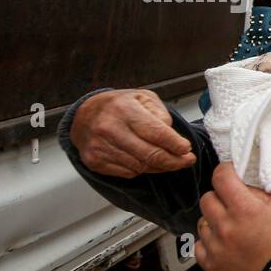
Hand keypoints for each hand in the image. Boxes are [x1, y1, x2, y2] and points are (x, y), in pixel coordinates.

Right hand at [70, 89, 196, 177]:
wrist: (83, 116)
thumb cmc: (118, 106)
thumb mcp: (143, 98)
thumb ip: (161, 114)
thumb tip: (173, 137)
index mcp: (124, 109)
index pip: (157, 133)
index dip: (176, 145)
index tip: (187, 149)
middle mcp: (109, 128)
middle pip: (151, 155)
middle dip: (174, 161)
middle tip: (186, 161)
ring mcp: (100, 147)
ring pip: (141, 167)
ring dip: (159, 167)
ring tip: (167, 160)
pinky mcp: (95, 161)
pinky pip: (128, 173)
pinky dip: (141, 169)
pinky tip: (145, 160)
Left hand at [194, 163, 270, 270]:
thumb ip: (257, 194)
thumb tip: (242, 185)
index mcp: (244, 208)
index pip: (221, 177)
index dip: (226, 171)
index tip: (230, 173)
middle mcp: (225, 226)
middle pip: (207, 198)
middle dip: (220, 197)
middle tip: (233, 204)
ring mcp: (216, 247)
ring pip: (202, 222)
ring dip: (214, 221)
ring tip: (231, 228)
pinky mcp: (212, 265)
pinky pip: (200, 246)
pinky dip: (210, 243)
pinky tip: (224, 245)